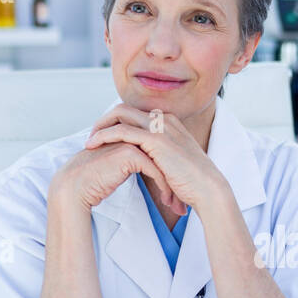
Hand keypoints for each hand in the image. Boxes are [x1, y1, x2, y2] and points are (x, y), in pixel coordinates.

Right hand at [49, 142, 185, 215]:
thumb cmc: (96, 182)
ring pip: (163, 162)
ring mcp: (131, 141)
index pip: (161, 151)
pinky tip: (165, 201)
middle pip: (165, 155)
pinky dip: (163, 186)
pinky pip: (155, 170)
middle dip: (176, 177)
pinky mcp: (129, 153)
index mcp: (132, 135)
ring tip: (176, 203)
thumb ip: (136, 163)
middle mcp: (133, 134)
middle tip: (182, 199)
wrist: (76, 187)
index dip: (171, 172)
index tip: (178, 192)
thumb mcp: (121, 169)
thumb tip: (157, 173)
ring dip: (172, 184)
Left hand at [85, 105, 229, 214]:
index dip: (117, 123)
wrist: (208, 189)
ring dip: (101, 125)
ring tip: (89, 141)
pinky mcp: (156, 139)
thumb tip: (143, 163)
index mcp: (170, 123)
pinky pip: (122, 130)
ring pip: (121, 114)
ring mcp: (161, 127)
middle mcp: (165, 120)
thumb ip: (156, 157)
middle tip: (93, 136)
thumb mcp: (171, 164)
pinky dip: (105, 135)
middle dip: (105, 120)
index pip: (136, 113)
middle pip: (126, 108)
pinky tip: (94, 144)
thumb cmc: (192, 183)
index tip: (104, 137)